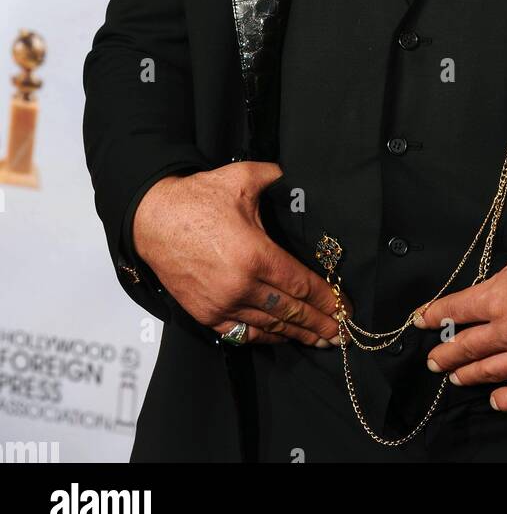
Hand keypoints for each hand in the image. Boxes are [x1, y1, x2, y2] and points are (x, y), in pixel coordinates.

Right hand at [132, 161, 350, 346]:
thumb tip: (291, 175)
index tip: (345, 308)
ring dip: (296, 334)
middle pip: (291, 311)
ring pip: (269, 326)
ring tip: (319, 339)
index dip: (327, 299)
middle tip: (341, 332)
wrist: (152, 219)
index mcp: (256, 255)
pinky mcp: (205, 313)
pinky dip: (264, 337)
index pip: (301, 284)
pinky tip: (280, 336)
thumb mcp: (241, 178)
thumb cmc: (197, 199)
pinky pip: (242, 333)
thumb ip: (273, 176)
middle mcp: (241, 285)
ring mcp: (222, 303)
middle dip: (319, 323)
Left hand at [413, 203, 506, 411]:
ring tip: (454, 379)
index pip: (456, 309)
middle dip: (444, 355)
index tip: (420, 320)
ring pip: (489, 372)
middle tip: (432, 360)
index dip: (434, 315)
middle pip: (465, 347)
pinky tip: (495, 400)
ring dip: (467, 376)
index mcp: (499, 294)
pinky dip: (506, 399)